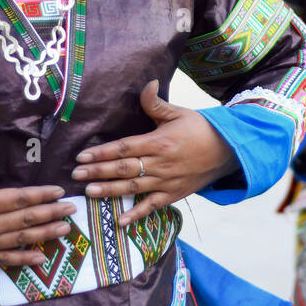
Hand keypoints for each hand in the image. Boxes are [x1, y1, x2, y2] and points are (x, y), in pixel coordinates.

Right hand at [0, 133, 76, 267]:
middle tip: (72, 209)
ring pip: (21, 239)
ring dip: (45, 234)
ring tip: (65, 230)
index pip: (20, 199)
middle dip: (52, 213)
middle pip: (27, 219)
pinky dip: (25, 259)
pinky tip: (41, 258)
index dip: (42, 195)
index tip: (59, 192)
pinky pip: (6, 260)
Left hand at [73, 81, 237, 226]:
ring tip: (90, 193)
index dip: (102, 153)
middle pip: (124, 168)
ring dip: (110, 191)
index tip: (82, 157)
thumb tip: (146, 84)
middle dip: (98, 172)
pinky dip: (136, 214)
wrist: (229, 151)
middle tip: (76, 176)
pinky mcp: (174, 194)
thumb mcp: (179, 113)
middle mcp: (160, 163)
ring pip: (133, 187)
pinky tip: (120, 221)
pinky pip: (152, 206)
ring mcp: (167, 181)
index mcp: (159, 142)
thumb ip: (156, 103)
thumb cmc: (201, 129)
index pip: (124, 147)